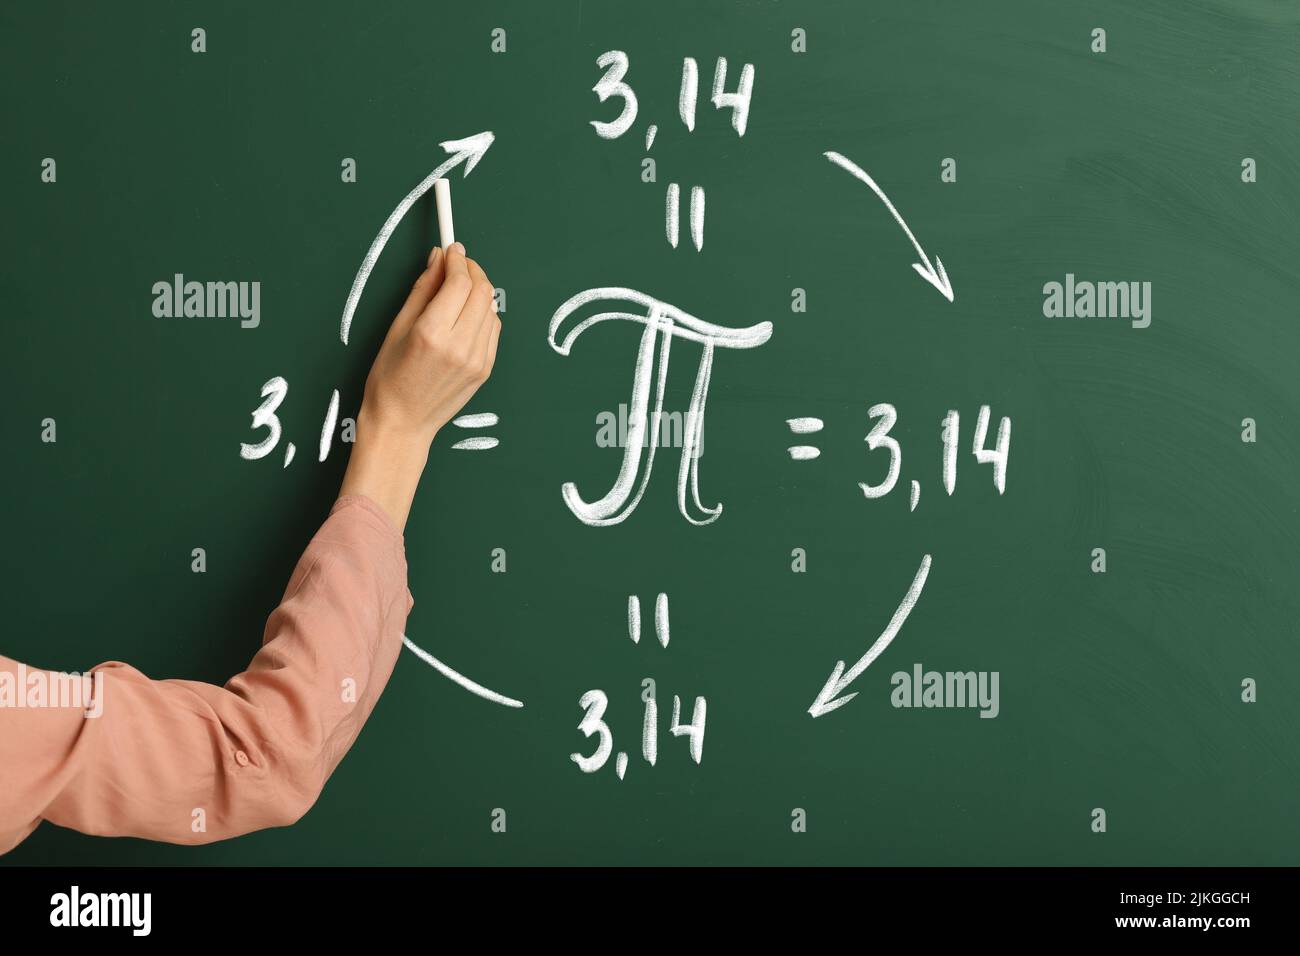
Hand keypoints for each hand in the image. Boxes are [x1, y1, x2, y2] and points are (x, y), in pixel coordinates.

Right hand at [339, 243, 500, 530]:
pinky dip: (484, 315)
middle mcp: (459, 346)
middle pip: (482, 291)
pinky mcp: (486, 369)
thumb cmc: (390, 377)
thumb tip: (439, 258)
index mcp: (432, 333)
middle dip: (472, 271)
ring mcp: (477, 360)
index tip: (452, 249)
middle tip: (458, 264)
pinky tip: (466, 317)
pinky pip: (494, 330)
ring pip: (492, 309)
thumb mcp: (397, 327)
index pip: (459, 282)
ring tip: (459, 291)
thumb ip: (422, 289)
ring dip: (479, 292)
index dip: (458, 260)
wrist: (402, 423)